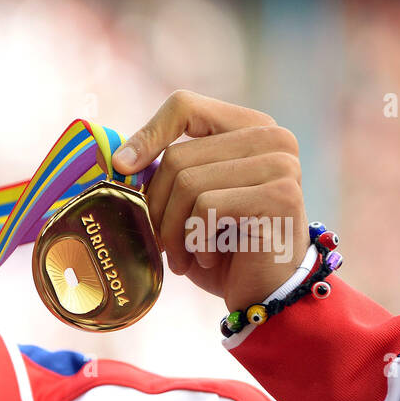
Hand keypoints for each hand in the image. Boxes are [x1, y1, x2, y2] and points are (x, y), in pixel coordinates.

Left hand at [111, 89, 307, 311]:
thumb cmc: (219, 247)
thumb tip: (118, 159)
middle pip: (177, 156)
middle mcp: (271, 137)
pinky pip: (206, 208)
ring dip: (174, 231)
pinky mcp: (280, 195)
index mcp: (248, 127)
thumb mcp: (188, 202)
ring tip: (185, 255)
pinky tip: (209, 256)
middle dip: (157, 207)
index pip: (184, 106)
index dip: (146, 135)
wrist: (261, 294)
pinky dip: (196, 240)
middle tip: (162, 242)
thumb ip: (166, 171)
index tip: (122, 168)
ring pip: (187, 183)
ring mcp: (280, 164)